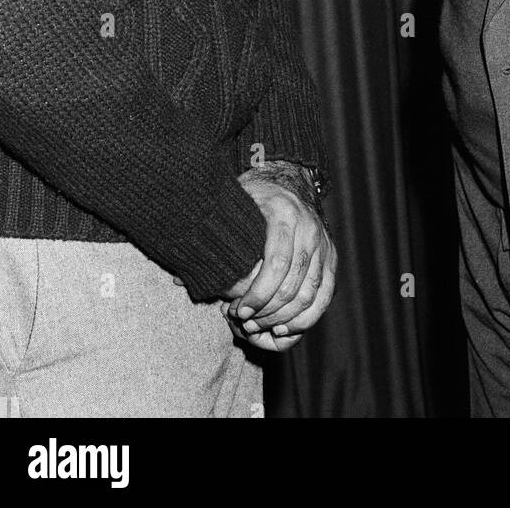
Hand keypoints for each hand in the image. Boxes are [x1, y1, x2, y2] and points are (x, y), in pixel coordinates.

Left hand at [221, 163, 336, 352]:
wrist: (287, 181)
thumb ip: (212, 242)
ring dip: (284, 319)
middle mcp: (309, 228)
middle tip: (244, 323)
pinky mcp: (331, 256)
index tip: (236, 311)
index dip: (256, 295)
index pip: (276, 265)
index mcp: (285, 214)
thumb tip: (178, 278)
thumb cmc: (252, 199)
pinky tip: (285, 327)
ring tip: (259, 326)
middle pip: (292, 286)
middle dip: (266, 312)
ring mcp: (324, 243)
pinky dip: (307, 317)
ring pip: (310, 294)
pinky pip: (325, 295)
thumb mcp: (233, 208)